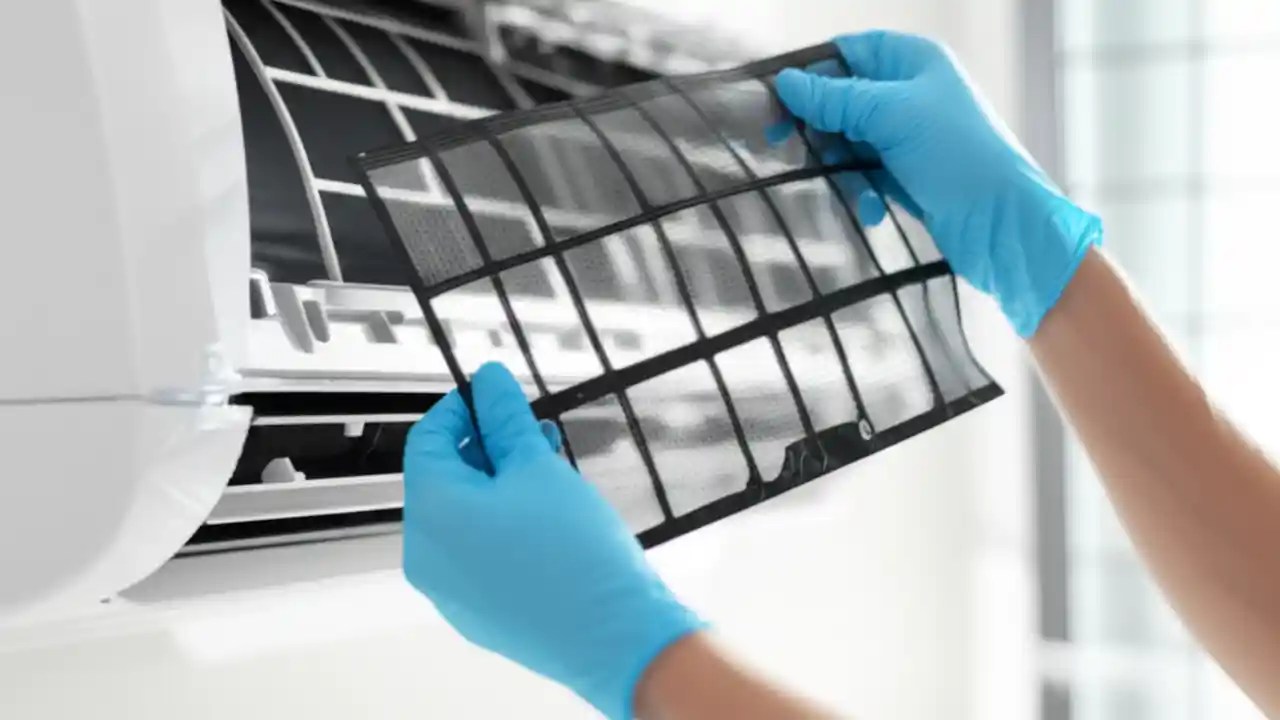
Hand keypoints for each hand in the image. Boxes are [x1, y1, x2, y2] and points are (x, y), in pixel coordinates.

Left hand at [402, 362, 703, 718]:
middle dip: (487, 447)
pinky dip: (502, 522)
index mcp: (432, 514)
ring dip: (499, 483)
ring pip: (463, 516)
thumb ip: (506, 419)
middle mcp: (427, 556)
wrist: (615, 635)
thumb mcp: (538, 468)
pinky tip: (545, 511)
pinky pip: (477, 551)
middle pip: (444, 478)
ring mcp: (449, 589)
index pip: (427, 441)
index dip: (461, 409)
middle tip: (528, 429)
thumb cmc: (576, 557)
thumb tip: (489, 384)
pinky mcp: (477, 610)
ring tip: (546, 465)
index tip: (492, 394)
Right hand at [775, 31, 1100, 336]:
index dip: (810, 73)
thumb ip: (836, 99)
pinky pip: (865, 175)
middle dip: (821, 129)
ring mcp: (909, 135)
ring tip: (856, 192)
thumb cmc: (959, 157)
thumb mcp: (892, 117)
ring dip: (843, 169)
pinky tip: (873, 211)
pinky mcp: (908, 174)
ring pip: (849, 142)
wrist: (1003, 225)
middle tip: (789, 149)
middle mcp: (910, 93)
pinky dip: (862, 192)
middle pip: (841, 100)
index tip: (775, 101)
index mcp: (913, 62)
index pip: (847, 53)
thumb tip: (786, 82)